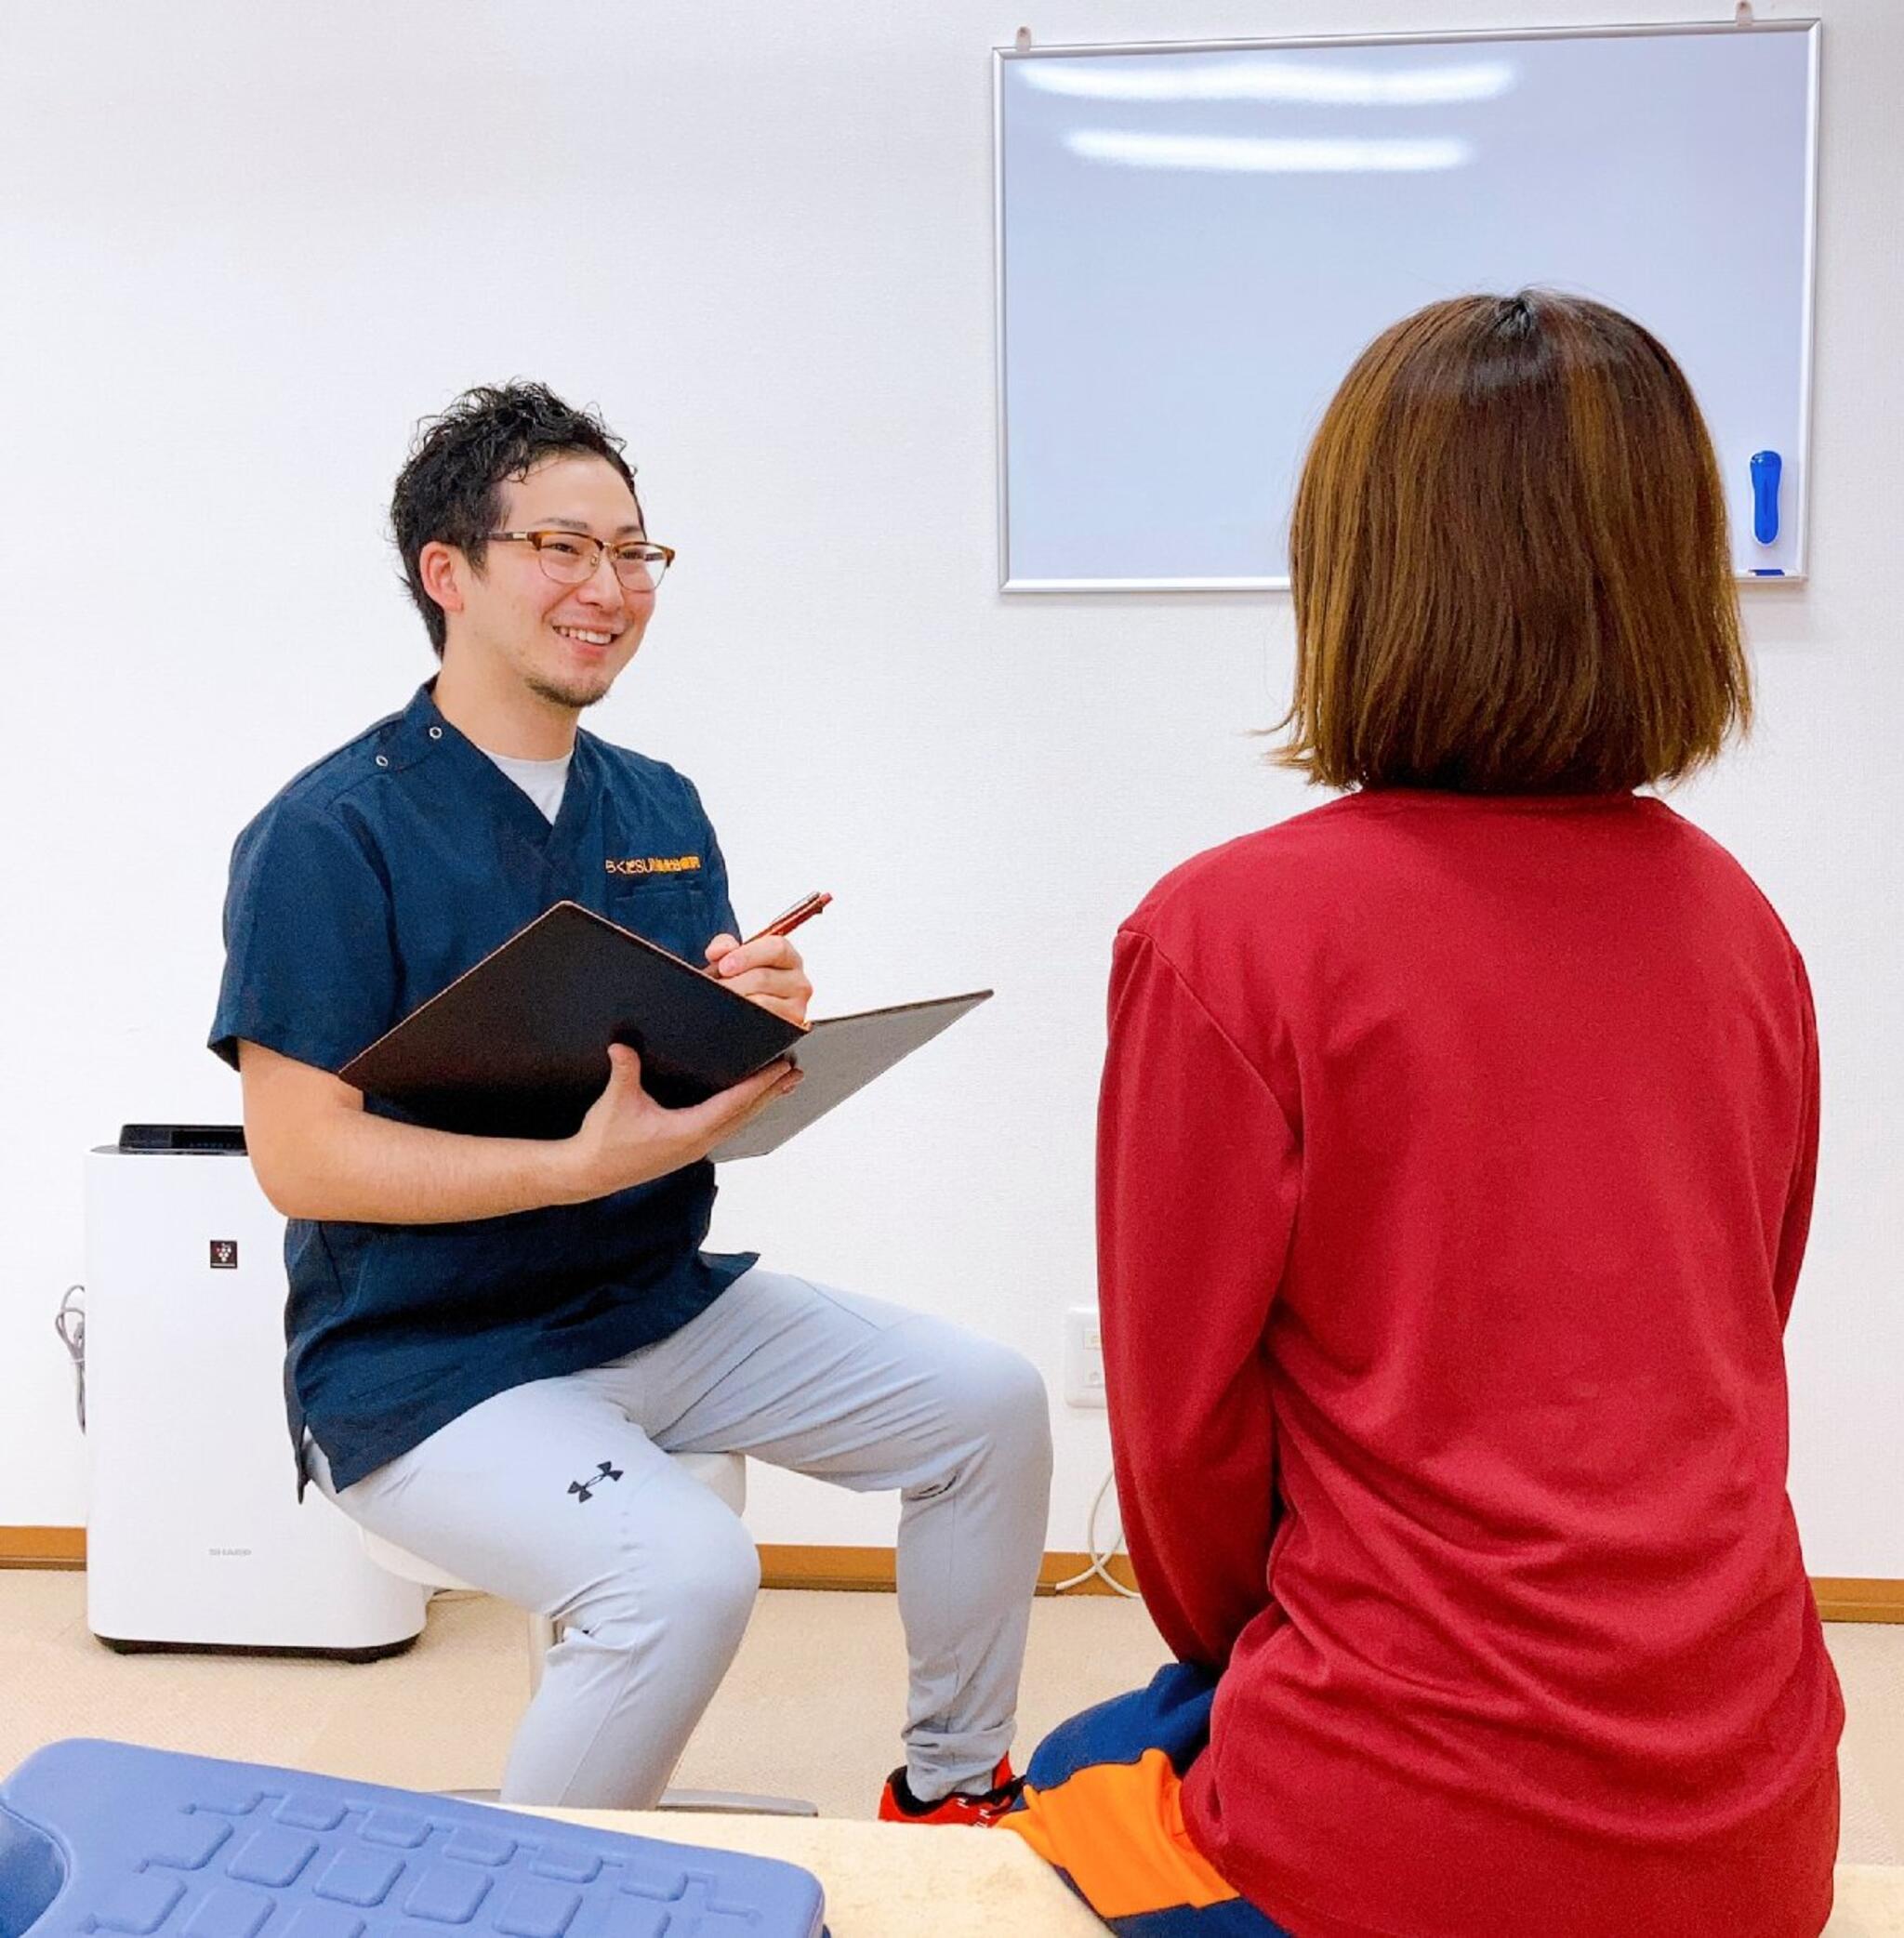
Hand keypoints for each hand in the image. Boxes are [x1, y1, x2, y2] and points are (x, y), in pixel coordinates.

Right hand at [560, 1043, 800, 1201]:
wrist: (590, 1173)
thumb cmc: (604, 1141)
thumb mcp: (615, 1102)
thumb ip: (624, 1070)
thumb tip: (622, 1044)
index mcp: (689, 1131)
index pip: (735, 1103)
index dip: (760, 1084)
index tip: (781, 1068)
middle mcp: (699, 1142)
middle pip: (745, 1114)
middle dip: (771, 1092)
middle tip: (795, 1072)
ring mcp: (694, 1148)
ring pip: (738, 1122)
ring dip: (761, 1103)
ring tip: (782, 1085)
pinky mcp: (686, 1149)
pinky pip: (724, 1127)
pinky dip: (742, 1111)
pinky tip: (747, 1104)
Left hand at [703, 931, 812, 1024]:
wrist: (742, 1010)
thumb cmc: (742, 979)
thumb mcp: (733, 957)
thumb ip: (724, 945)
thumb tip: (719, 952)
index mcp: (789, 958)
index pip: (776, 949)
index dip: (747, 955)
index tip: (724, 966)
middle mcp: (798, 982)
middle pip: (763, 978)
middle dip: (732, 983)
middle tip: (714, 988)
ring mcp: (796, 1008)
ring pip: (760, 1002)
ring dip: (734, 1002)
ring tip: (720, 1001)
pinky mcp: (789, 1029)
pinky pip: (761, 1023)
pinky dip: (741, 1018)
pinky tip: (732, 1014)